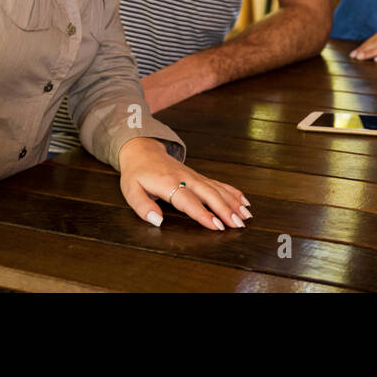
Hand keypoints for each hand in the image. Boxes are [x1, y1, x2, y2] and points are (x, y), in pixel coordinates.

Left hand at [117, 137, 252, 230]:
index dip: (203, 214)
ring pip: (218, 189)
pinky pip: (219, 184)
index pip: (188, 201)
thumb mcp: (131, 190)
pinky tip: (244, 202)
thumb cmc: (137, 173)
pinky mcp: (199, 177)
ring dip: (233, 203)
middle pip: (209, 194)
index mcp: (169, 183)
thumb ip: (143, 207)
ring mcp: (195, 176)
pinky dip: (233, 193)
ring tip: (246, 216)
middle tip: (238, 225)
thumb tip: (157, 221)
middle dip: (225, 210)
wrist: (144, 151)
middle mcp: (186, 178)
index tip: (216, 226)